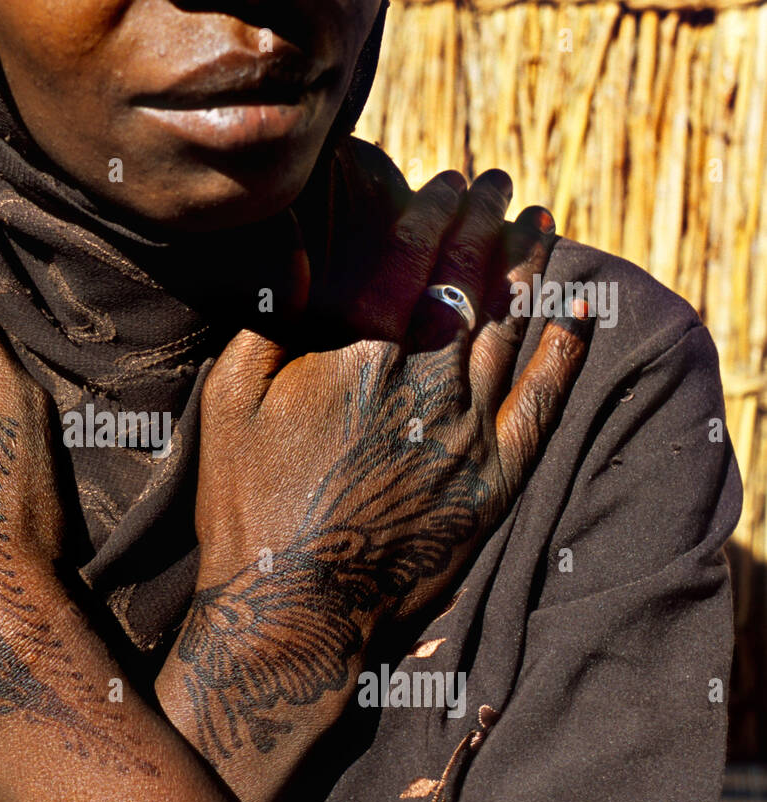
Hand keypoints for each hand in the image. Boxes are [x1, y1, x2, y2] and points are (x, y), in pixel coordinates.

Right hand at [156, 169, 592, 801]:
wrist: (292, 610)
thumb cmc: (246, 501)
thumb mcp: (229, 398)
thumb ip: (271, 316)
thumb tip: (301, 245)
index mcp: (357, 353)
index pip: (411, 259)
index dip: (433, 213)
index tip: (449, 182)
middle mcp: (425, 383)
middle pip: (470, 282)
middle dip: (488, 223)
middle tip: (503, 185)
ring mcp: (468, 433)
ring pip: (513, 330)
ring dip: (531, 269)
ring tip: (540, 227)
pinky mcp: (495, 483)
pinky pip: (545, 402)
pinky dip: (567, 351)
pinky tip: (581, 310)